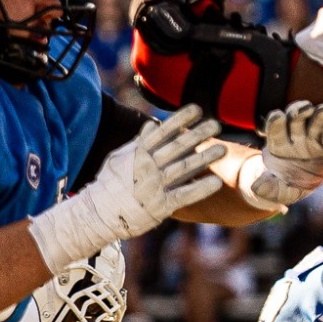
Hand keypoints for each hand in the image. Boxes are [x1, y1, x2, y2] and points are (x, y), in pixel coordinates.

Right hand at [29, 104, 224, 272]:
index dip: (181, 119)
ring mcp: (155, 185)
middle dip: (198, 134)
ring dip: (204, 157)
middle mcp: (148, 166)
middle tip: (217, 123)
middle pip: (177, 146)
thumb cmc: (110, 184)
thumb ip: (138, 142)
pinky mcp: (161, 205)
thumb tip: (151, 126)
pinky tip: (216, 181)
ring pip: (184, 168)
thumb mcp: (120, 158)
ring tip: (222, 149)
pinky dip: (200, 188)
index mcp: (139, 152)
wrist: (99, 212)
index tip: (197, 109)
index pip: (163, 131)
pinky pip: (184, 195)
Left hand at [242, 101, 322, 207]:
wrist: (299, 187)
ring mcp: (311, 140)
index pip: (274, 129)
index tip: (278, 116)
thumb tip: (257, 187)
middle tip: (304, 108)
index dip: (276, 122)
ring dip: (319, 115)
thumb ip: (267, 188)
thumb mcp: (273, 191)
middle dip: (299, 112)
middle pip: (295, 119)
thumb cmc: (282, 185)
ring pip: (313, 123)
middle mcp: (294, 138)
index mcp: (277, 145)